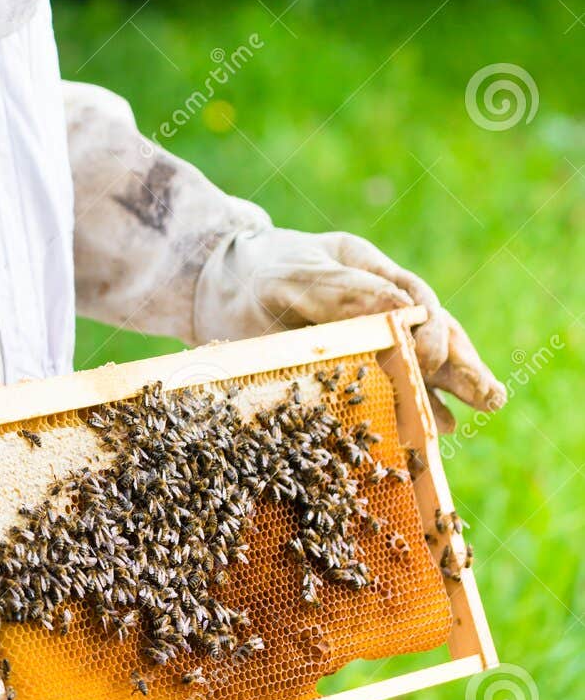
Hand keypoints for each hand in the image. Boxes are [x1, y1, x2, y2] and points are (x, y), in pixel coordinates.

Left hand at [202, 226, 504, 432]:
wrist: (208, 290)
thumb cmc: (250, 274)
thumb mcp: (291, 277)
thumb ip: (342, 293)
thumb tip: (408, 313)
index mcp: (368, 269)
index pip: (417, 300)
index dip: (432, 332)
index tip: (432, 361)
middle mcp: (376, 302)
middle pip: (430, 333)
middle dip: (461, 364)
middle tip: (491, 395)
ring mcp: (364, 336)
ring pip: (417, 362)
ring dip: (447, 387)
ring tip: (484, 406)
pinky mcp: (347, 369)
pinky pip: (388, 389)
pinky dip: (411, 407)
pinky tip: (435, 430)